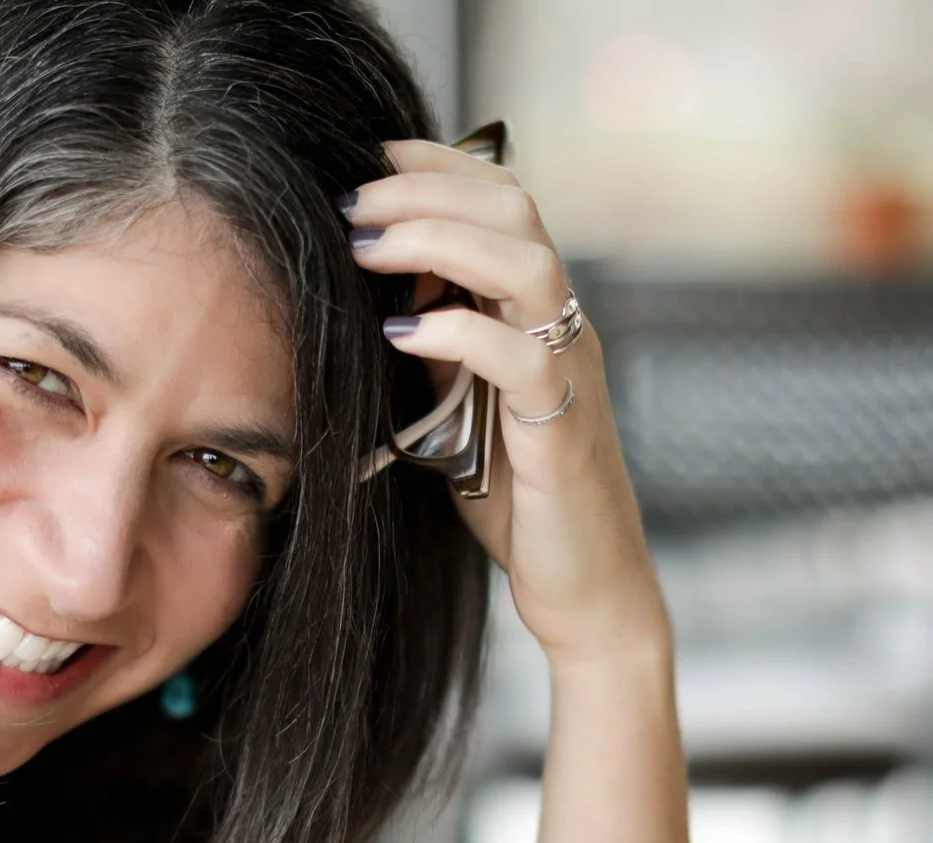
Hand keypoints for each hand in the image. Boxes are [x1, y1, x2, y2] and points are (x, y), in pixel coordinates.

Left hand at [343, 140, 669, 667]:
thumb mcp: (458, 412)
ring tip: (366, 244)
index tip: (368, 162)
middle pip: (514, 210)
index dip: (439, 167)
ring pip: (526, 263)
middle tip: (352, 202)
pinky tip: (403, 329)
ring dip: (438, 240)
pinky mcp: (562, 428)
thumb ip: (435, 354)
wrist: (581, 589)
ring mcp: (569, 371)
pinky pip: (521, 356)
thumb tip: (378, 297)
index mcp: (539, 315)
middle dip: (426, 190)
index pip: (502, 204)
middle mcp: (563, 328)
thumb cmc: (519, 504)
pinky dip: (459, 331)